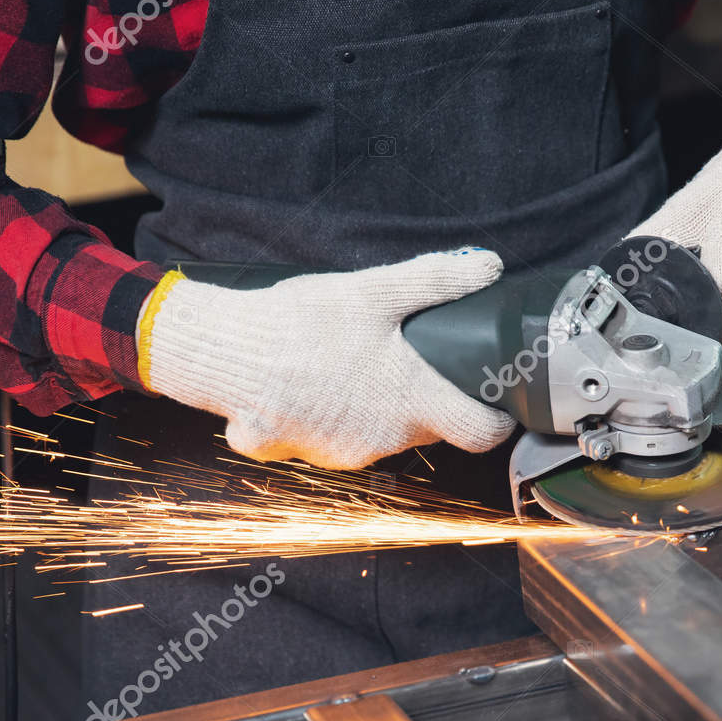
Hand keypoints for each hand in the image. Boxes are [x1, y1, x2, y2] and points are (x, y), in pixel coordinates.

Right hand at [139, 248, 515, 469]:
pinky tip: (317, 381)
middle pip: (429, 428)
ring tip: (353, 363)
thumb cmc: (301, 323)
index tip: (493, 400)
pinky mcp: (309, 455)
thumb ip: (436, 280)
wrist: (226, 353)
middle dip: (427, 398)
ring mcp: (345, 453)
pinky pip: (339, 437)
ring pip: (384, 432)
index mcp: (411, 402)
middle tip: (406, 357)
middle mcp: (384, 439)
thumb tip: (488, 265)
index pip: (482, 433)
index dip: (495, 417)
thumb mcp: (374, 291)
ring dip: (380, 405)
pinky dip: (337, 414)